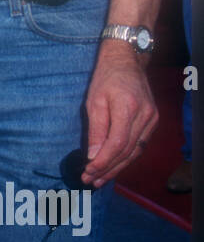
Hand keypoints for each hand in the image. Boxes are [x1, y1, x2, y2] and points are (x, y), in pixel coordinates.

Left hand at [82, 43, 156, 186]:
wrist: (127, 61)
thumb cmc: (106, 78)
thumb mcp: (93, 101)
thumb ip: (95, 130)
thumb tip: (93, 156)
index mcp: (128, 108)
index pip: (117, 144)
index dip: (103, 162)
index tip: (87, 172)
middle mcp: (145, 116)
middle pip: (127, 151)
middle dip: (108, 169)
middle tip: (90, 181)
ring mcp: (152, 119)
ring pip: (135, 151)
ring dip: (117, 167)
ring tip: (100, 179)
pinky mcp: (153, 120)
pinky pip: (140, 144)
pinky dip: (127, 157)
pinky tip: (114, 165)